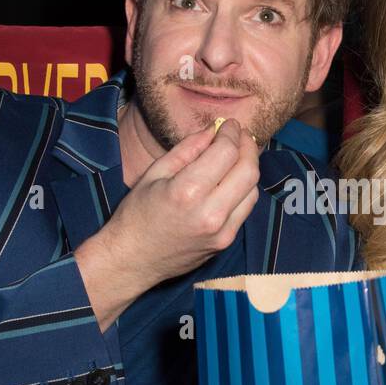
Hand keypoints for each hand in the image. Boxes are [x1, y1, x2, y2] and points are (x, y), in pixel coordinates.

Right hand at [76, 118, 259, 329]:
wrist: (133, 260)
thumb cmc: (137, 213)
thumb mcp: (155, 173)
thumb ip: (188, 149)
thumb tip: (214, 130)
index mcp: (187, 191)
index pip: (226, 152)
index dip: (232, 133)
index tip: (229, 124)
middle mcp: (210, 213)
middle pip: (248, 170)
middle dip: (248, 146)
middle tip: (240, 136)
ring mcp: (221, 231)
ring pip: (253, 189)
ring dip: (248, 168)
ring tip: (236, 156)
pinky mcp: (225, 242)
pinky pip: (245, 208)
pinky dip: (243, 189)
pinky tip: (231, 181)